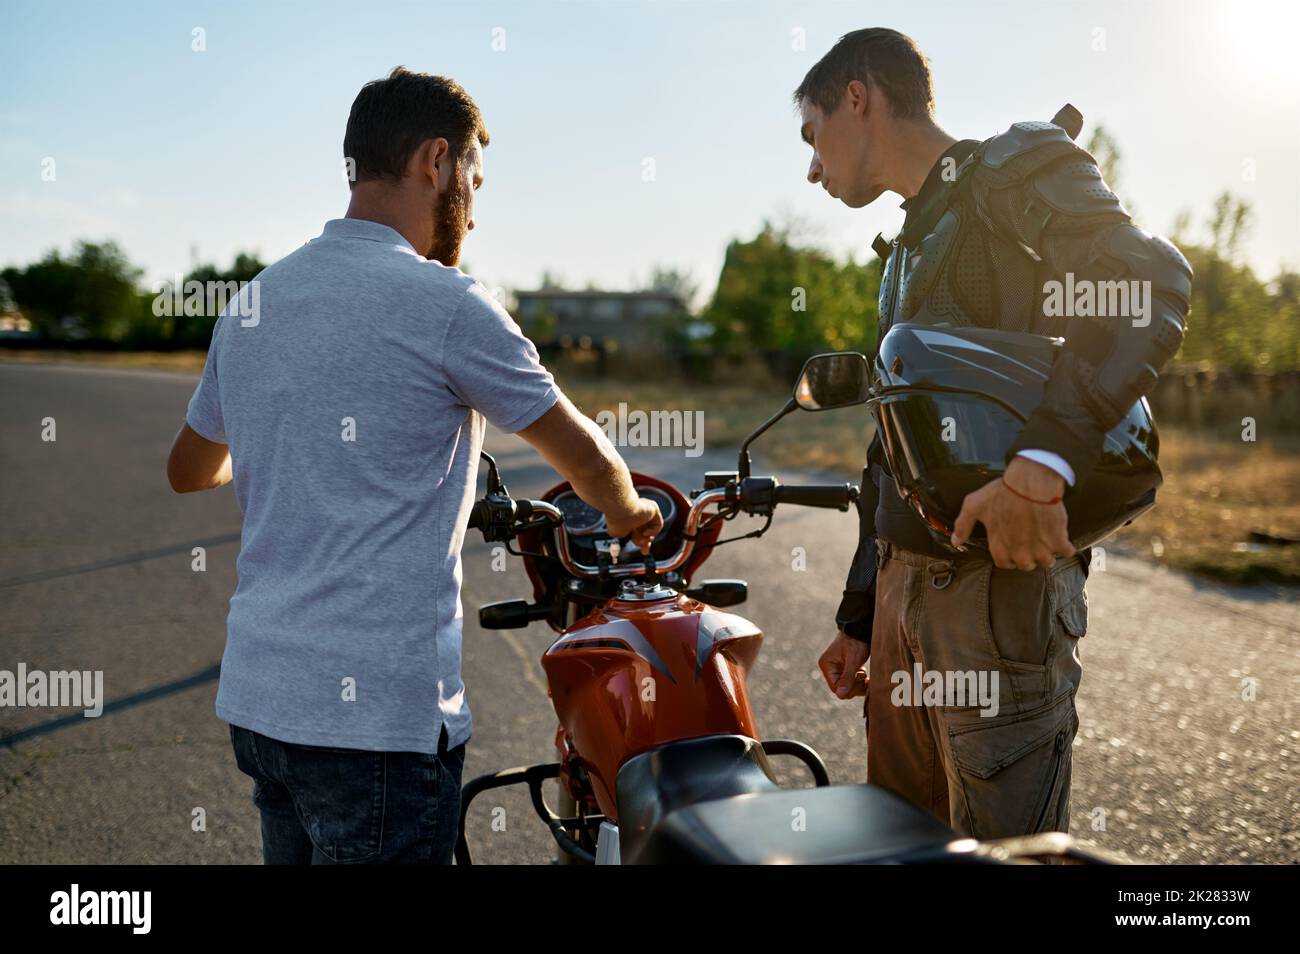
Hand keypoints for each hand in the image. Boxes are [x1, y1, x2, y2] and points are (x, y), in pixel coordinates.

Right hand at [605, 497, 663, 550]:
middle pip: (647, 530)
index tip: (642, 551)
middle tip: (644, 551)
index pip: (638, 530)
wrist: (620, 510)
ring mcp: (646, 509)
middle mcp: (638, 512)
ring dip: (645, 538)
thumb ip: (622, 534)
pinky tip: (645, 532)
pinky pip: (658, 525)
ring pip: (651, 529)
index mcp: (628, 516)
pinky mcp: (653, 508)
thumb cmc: (616, 520)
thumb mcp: (617, 532)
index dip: (640, 540)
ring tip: (639, 538)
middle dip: (646, 542)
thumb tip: (625, 536)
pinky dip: (653, 532)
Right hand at [818, 629, 868, 698]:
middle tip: (866, 678)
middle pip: (841, 688)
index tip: (862, 682)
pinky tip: (864, 674)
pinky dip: (859, 681)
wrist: (861, 629)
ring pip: (848, 686)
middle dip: (855, 686)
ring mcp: (837, 669)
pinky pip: (851, 681)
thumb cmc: (856, 641)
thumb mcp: (853, 660)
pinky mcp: (845, 668)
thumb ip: (847, 677)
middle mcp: (830, 668)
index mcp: (827, 665)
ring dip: (858, 684)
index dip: (849, 689)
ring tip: (866, 675)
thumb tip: (840, 695)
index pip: (835, 687)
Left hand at [951, 456, 1074, 570]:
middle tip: (1030, 542)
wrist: (1030, 482)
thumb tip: (955, 541)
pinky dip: (1067, 547)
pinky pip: (1067, 552)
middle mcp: (1020, 553)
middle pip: (1026, 565)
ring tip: (1045, 541)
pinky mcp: (1059, 541)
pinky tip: (1063, 538)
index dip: (1009, 556)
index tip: (1013, 547)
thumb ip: (963, 525)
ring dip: (1047, 553)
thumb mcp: (974, 506)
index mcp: (1000, 548)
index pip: (1004, 564)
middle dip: (1028, 555)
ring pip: (1046, 561)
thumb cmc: (1001, 493)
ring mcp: (1040, 549)